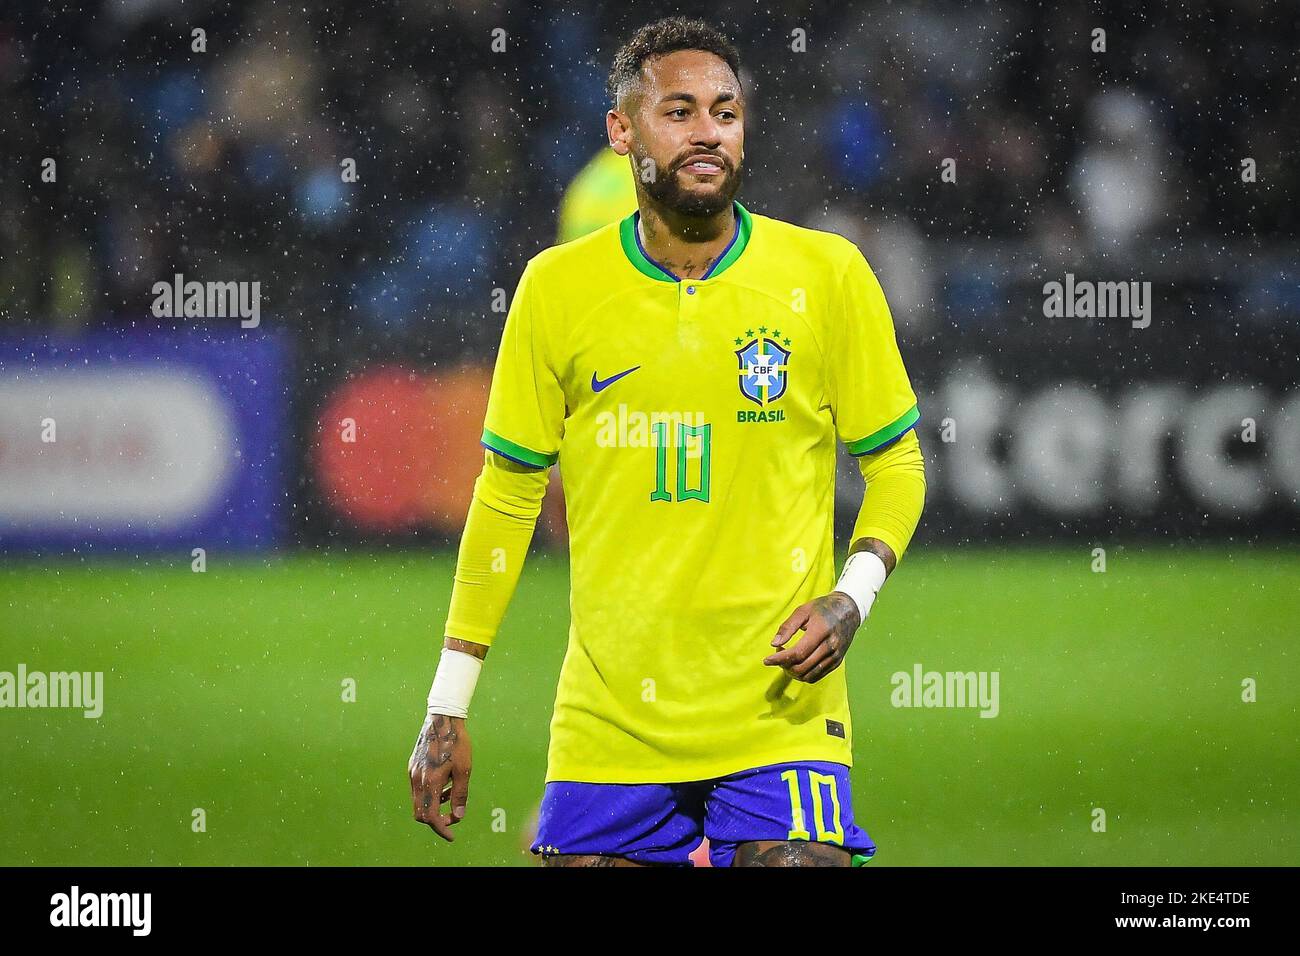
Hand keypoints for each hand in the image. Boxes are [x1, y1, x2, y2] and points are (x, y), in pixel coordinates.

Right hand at [408, 713, 471, 840]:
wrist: (443, 719)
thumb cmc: (456, 743)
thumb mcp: (464, 769)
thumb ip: (460, 794)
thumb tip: (458, 816)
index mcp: (430, 782)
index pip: (430, 816)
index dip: (441, 829)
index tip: (451, 835)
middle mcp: (417, 779)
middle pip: (421, 813)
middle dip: (436, 820)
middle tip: (452, 817)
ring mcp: (412, 772)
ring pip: (418, 801)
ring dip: (434, 806)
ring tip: (452, 797)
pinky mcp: (412, 766)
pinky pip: (418, 788)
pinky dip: (430, 794)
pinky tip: (445, 784)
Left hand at [763, 592, 861, 683]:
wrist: (848, 611)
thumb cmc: (822, 608)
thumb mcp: (803, 610)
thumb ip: (788, 627)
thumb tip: (774, 643)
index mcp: (821, 631)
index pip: (798, 653)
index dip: (780, 659)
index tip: (766, 660)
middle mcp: (831, 646)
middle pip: (803, 666)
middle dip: (785, 666)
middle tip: (777, 657)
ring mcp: (835, 656)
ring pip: (809, 675)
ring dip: (793, 673)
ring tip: (786, 662)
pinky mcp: (837, 662)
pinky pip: (817, 676)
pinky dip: (803, 675)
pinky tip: (797, 665)